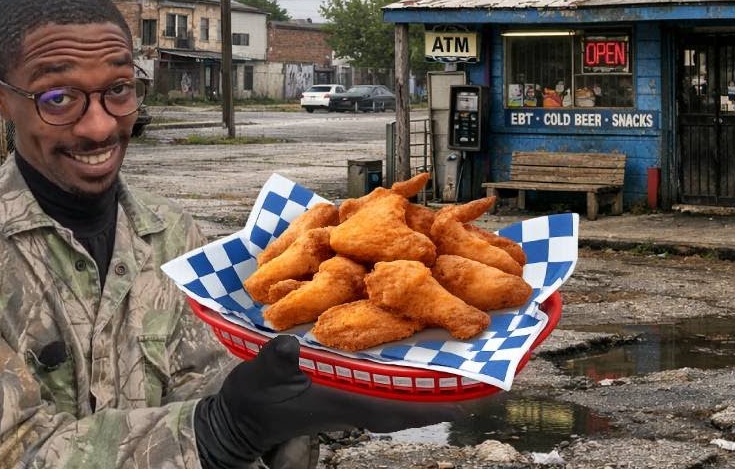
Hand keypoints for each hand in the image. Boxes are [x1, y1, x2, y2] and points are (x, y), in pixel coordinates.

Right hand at [194, 336, 469, 467]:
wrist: (239, 416)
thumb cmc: (256, 401)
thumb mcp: (262, 376)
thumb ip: (276, 362)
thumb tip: (288, 346)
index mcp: (358, 403)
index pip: (416, 406)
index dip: (453, 396)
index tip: (490, 384)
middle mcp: (370, 396)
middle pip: (427, 389)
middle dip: (459, 370)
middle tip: (495, 338)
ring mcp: (364, 387)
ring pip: (414, 376)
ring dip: (441, 356)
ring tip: (474, 322)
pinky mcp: (354, 376)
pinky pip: (395, 365)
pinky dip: (414, 345)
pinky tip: (426, 318)